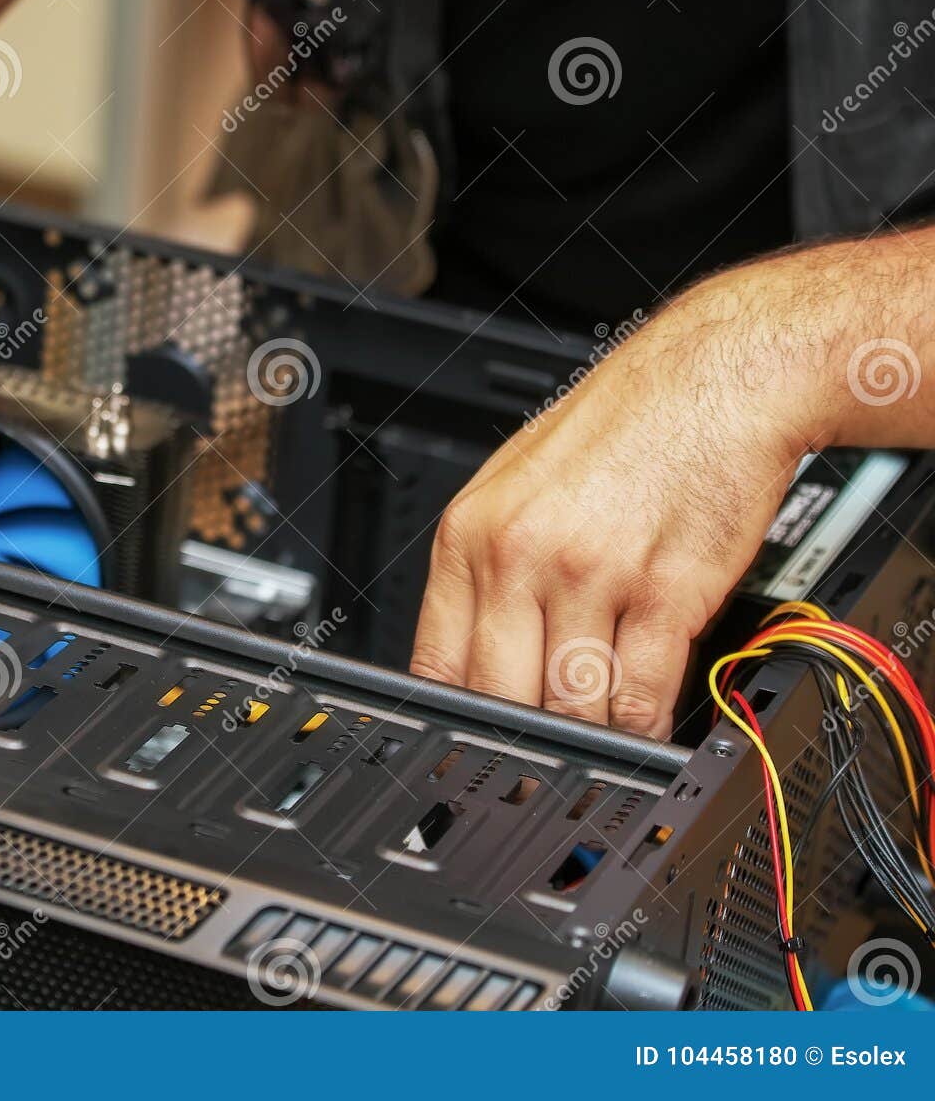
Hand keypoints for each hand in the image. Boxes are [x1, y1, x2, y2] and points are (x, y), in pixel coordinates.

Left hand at [409, 281, 820, 738]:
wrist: (715, 378)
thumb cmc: (621, 430)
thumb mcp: (517, 487)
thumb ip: (490, 571)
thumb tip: (472, 657)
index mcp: (471, 536)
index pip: (436, 662)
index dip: (450, 723)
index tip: (462, 755)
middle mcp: (519, 556)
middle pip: (497, 697)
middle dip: (518, 745)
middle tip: (529, 773)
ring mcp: (589, 576)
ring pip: (570, 707)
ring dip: (586, 738)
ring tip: (592, 745)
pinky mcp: (664, 591)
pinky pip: (639, 694)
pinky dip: (641, 726)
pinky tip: (642, 726)